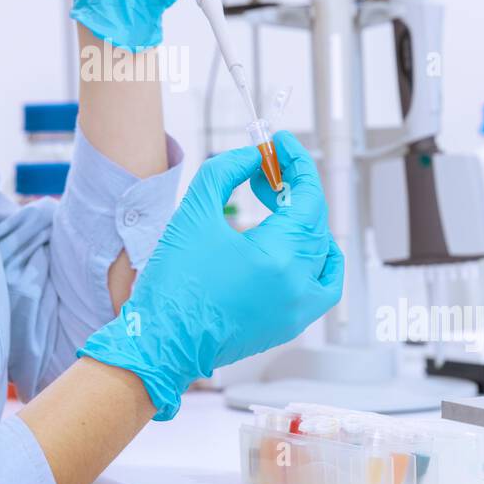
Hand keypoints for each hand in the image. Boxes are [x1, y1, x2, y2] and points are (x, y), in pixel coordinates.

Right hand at [78, 131, 343, 419]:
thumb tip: (253, 156)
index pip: (307, 197)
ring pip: (322, 251)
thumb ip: (225, 173)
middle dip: (292, 187)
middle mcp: (299, 286)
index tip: (282, 142)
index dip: (297, 163)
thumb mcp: (194, 213)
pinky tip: (294, 244)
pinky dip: (317, 259)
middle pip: (314, 220)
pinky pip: (323, 285)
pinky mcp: (290, 324)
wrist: (160, 341)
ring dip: (304, 220)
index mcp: (279, 258)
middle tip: (263, 169)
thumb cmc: (172, 284)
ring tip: (274, 204)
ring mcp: (298, 309)